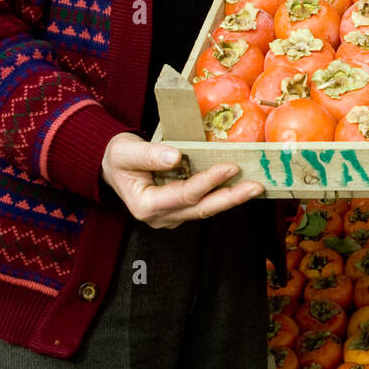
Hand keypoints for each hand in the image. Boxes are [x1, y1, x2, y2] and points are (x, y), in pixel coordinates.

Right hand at [100, 132, 263, 228]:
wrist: (112, 165)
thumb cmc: (117, 157)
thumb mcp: (125, 151)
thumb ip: (149, 155)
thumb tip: (176, 156)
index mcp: (145, 206)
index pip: (183, 195)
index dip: (208, 182)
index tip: (230, 167)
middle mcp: (160, 217)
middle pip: (201, 209)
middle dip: (231, 198)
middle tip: (256, 186)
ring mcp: (170, 217)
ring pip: (205, 209)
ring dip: (230, 198)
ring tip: (254, 186)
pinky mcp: (178, 210)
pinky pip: (203, 204)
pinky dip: (221, 194)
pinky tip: (238, 184)